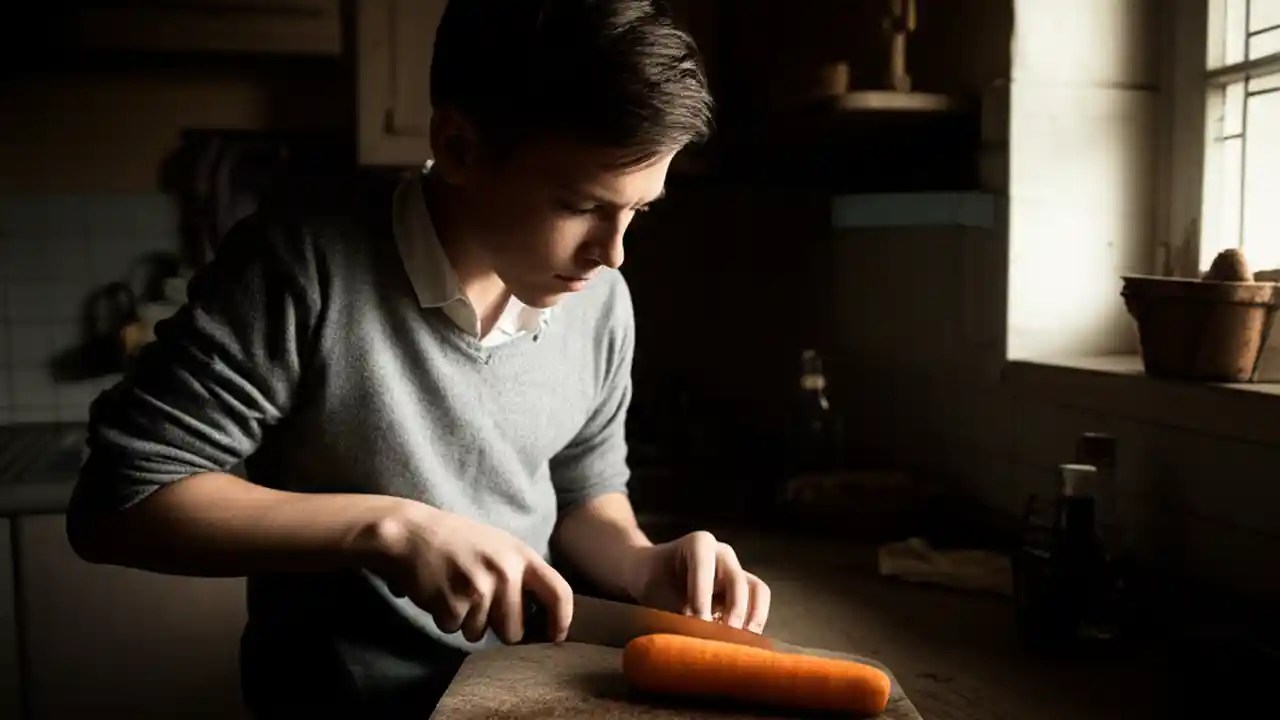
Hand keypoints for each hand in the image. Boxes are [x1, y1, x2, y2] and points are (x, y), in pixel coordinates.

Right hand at [359, 501, 573, 644]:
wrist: (410, 532)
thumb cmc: (456, 541)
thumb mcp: (499, 546)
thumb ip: (520, 575)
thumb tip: (538, 618)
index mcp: (521, 555)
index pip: (559, 593)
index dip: (561, 621)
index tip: (555, 637)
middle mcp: (505, 572)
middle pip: (514, 631)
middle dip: (497, 628)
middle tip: (478, 605)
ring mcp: (479, 588)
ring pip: (480, 634)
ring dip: (466, 622)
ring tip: (454, 590)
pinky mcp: (453, 603)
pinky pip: (454, 630)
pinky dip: (444, 618)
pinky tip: (438, 593)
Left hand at [625, 531, 770, 633]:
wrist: (652, 573)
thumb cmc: (651, 579)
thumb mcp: (655, 590)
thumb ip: (674, 608)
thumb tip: (692, 636)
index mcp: (698, 544)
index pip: (705, 567)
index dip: (702, 596)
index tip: (696, 622)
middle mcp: (722, 553)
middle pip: (737, 580)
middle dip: (732, 611)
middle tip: (723, 637)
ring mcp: (735, 569)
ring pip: (757, 590)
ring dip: (752, 618)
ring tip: (740, 642)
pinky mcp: (743, 588)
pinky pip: (758, 603)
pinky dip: (753, 622)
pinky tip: (742, 642)